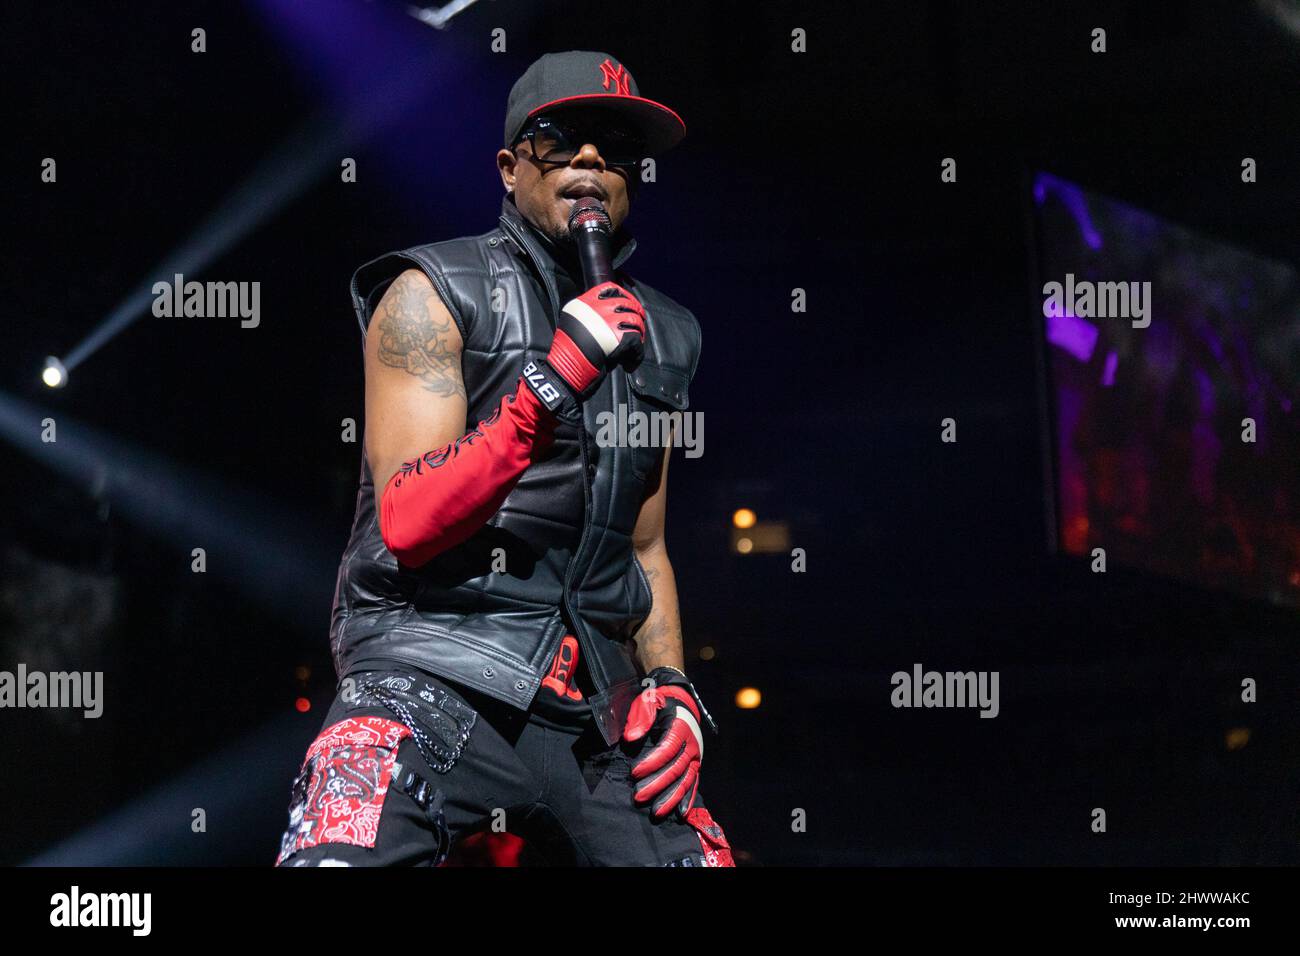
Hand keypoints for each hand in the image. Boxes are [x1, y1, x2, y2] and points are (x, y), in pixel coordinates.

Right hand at [544, 281, 646, 397]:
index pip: (610, 289)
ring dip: (638, 335)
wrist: (567, 372)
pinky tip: (628, 365)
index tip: (629, 303)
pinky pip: (638, 340)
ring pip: (635, 321)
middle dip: (636, 313)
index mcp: (583, 304)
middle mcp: (597, 309)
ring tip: (632, 350)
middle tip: (639, 326)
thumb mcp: (574, 326)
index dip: (624, 296)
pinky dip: (636, 356)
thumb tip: (613, 319)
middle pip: (627, 303)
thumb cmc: (569, 355)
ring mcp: (610, 321)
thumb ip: (590, 318)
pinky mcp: (622, 337)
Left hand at [622, 667, 713, 819]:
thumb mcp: (648, 702)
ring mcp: (695, 757)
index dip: (651, 762)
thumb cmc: (660, 703)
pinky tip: (679, 813)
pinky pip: (693, 784)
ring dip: (671, 797)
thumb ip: (640, 718)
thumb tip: (631, 738)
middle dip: (656, 784)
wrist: (681, 703)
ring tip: (655, 811)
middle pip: (675, 768)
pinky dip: (687, 799)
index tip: (633, 773)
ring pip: (685, 780)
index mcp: (681, 728)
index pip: (667, 749)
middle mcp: (692, 744)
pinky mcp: (695, 765)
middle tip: (638, 796)